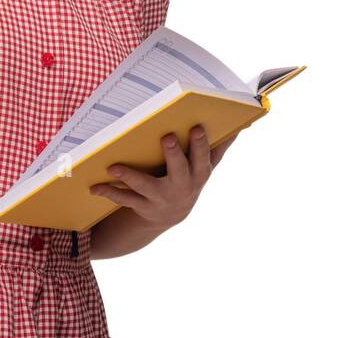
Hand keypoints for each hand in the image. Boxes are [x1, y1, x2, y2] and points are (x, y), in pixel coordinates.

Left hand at [89, 126, 237, 229]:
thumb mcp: (206, 166)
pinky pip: (124, 199)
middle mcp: (182, 187)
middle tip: (167, 137)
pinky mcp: (142, 206)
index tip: (197, 127)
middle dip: (174, 154)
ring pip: (145, 186)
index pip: (203, 158)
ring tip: (114, 166)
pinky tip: (95, 185)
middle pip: (179, 169)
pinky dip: (108, 192)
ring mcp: (161, 199)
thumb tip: (243, 123)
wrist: (170, 215)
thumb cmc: (189, 179)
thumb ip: (220, 146)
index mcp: (198, 174)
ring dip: (130, 176)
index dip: (201, 144)